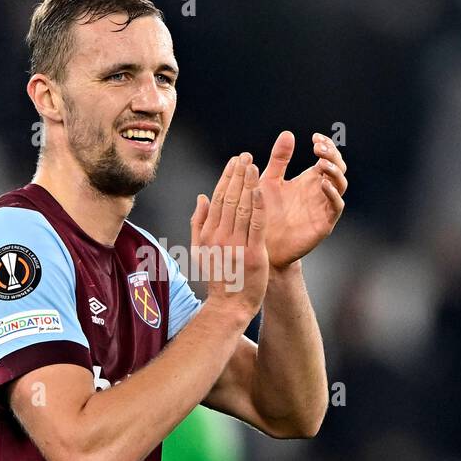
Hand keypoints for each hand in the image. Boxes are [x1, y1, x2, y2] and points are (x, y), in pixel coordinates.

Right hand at [190, 153, 268, 320]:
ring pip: (241, 207)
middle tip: (246, 156)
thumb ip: (199, 223)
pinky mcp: (252, 252)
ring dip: (247, 183)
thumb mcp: (200, 250)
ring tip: (253, 165)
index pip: (218, 198)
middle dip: (238, 174)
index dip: (227, 177)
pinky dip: (257, 205)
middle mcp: (219, 235)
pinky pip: (255, 224)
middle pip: (229, 198)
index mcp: (208, 233)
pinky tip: (261, 189)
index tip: (235, 161)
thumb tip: (202, 197)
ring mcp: (235, 244)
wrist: (229, 305)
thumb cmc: (218, 278)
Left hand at [257, 131, 346, 268]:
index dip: (326, 145)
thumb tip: (288, 133)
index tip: (315, 137)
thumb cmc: (263, 212)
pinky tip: (323, 184)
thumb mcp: (270, 181)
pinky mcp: (324, 223)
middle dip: (332, 155)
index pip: (327, 158)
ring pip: (341, 185)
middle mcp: (320, 191)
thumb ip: (279, 159)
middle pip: (338, 168)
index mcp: (309, 179)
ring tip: (321, 163)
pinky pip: (336, 206)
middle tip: (319, 148)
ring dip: (334, 171)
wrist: (260, 243)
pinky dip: (333, 194)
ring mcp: (324, 207)